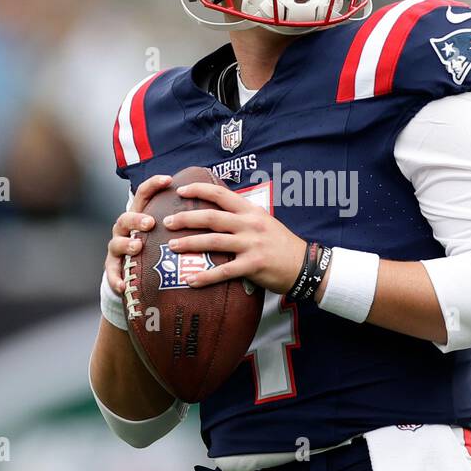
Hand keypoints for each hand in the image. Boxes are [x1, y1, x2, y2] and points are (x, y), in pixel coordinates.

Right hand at [104, 174, 171, 294]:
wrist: (134, 270)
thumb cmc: (155, 244)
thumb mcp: (166, 229)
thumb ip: (181, 218)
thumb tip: (214, 207)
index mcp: (139, 215)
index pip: (143, 195)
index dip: (153, 184)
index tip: (168, 179)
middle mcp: (125, 229)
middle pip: (125, 218)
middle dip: (136, 219)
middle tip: (150, 222)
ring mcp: (117, 248)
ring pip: (116, 243)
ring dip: (126, 245)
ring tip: (137, 247)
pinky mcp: (114, 268)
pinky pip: (112, 273)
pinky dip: (116, 279)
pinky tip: (123, 286)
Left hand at [163, 182, 308, 295]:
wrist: (304, 265)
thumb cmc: (281, 244)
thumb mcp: (263, 222)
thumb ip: (242, 216)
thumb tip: (218, 212)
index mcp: (250, 211)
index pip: (221, 194)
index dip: (198, 190)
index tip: (180, 190)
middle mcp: (249, 224)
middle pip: (211, 217)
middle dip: (186, 218)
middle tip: (167, 221)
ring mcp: (251, 244)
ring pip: (213, 241)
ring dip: (189, 243)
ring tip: (172, 246)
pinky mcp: (252, 265)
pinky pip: (224, 271)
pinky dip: (206, 276)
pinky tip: (191, 281)